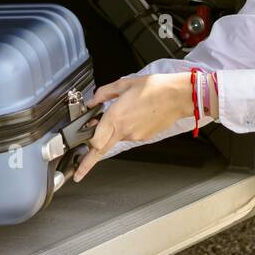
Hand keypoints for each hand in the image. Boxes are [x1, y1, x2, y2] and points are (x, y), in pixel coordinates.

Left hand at [71, 72, 192, 182]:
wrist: (178, 96)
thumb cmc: (155, 88)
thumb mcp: (124, 84)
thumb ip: (104, 93)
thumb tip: (92, 100)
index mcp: (115, 117)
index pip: (94, 141)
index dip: (84, 145)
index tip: (76, 154)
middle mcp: (124, 130)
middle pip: (101, 150)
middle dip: (88, 162)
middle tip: (79, 171)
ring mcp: (135, 136)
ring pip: (115, 139)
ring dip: (111, 133)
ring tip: (119, 116)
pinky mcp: (144, 137)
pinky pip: (129, 135)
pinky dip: (126, 129)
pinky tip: (133, 116)